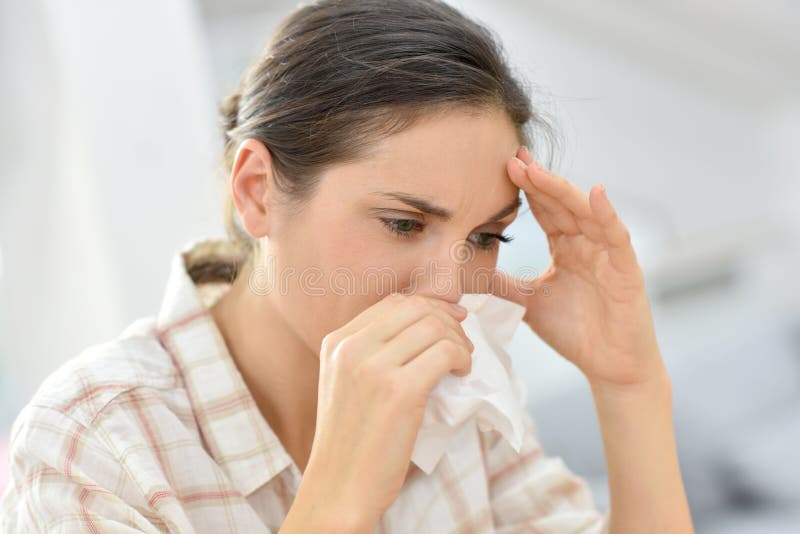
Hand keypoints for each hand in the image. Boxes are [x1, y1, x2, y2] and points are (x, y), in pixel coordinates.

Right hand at [296, 293, 473, 528]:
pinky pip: (445, 353)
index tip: (449, 323)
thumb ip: (373, 353)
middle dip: (448, 321)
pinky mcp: (399, 390)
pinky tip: (462, 373)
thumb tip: (428, 326)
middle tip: (461, 345)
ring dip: (458, 341)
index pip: (393, 303)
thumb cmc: (351, 441)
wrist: (340, 486)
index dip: (429, 307)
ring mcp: (373, 367)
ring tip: (462, 362)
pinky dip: (462, 359)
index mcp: (337, 342)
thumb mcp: (346, 384)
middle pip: (416, 308)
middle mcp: (351, 348)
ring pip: (434, 327)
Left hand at [490, 146, 663, 387]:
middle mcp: (587, 243)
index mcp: (565, 247)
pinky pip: (616, 236)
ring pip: (584, 213)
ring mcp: (607, 253)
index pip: (544, 210)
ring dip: (562, 190)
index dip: (526, 188)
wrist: (609, 366)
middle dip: (538, 181)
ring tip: (538, 171)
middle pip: (561, 204)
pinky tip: (596, 192)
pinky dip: (607, 213)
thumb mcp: (530, 302)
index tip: (503, 166)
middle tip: (514, 158)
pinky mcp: (626, 269)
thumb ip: (504, 285)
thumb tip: (468, 273)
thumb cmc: (576, 332)